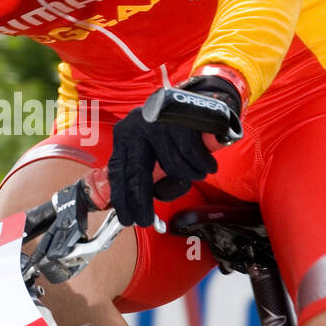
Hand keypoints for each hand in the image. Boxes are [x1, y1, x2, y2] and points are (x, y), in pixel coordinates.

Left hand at [108, 110, 218, 228]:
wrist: (202, 104)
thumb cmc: (174, 133)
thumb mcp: (151, 148)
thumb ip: (144, 171)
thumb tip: (143, 200)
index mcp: (126, 135)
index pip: (118, 171)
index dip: (121, 197)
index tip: (126, 218)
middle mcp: (138, 127)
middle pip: (137, 173)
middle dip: (141, 201)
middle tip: (145, 221)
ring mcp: (159, 123)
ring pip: (172, 167)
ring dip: (188, 176)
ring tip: (195, 171)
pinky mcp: (181, 122)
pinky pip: (191, 158)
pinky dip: (202, 166)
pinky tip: (206, 163)